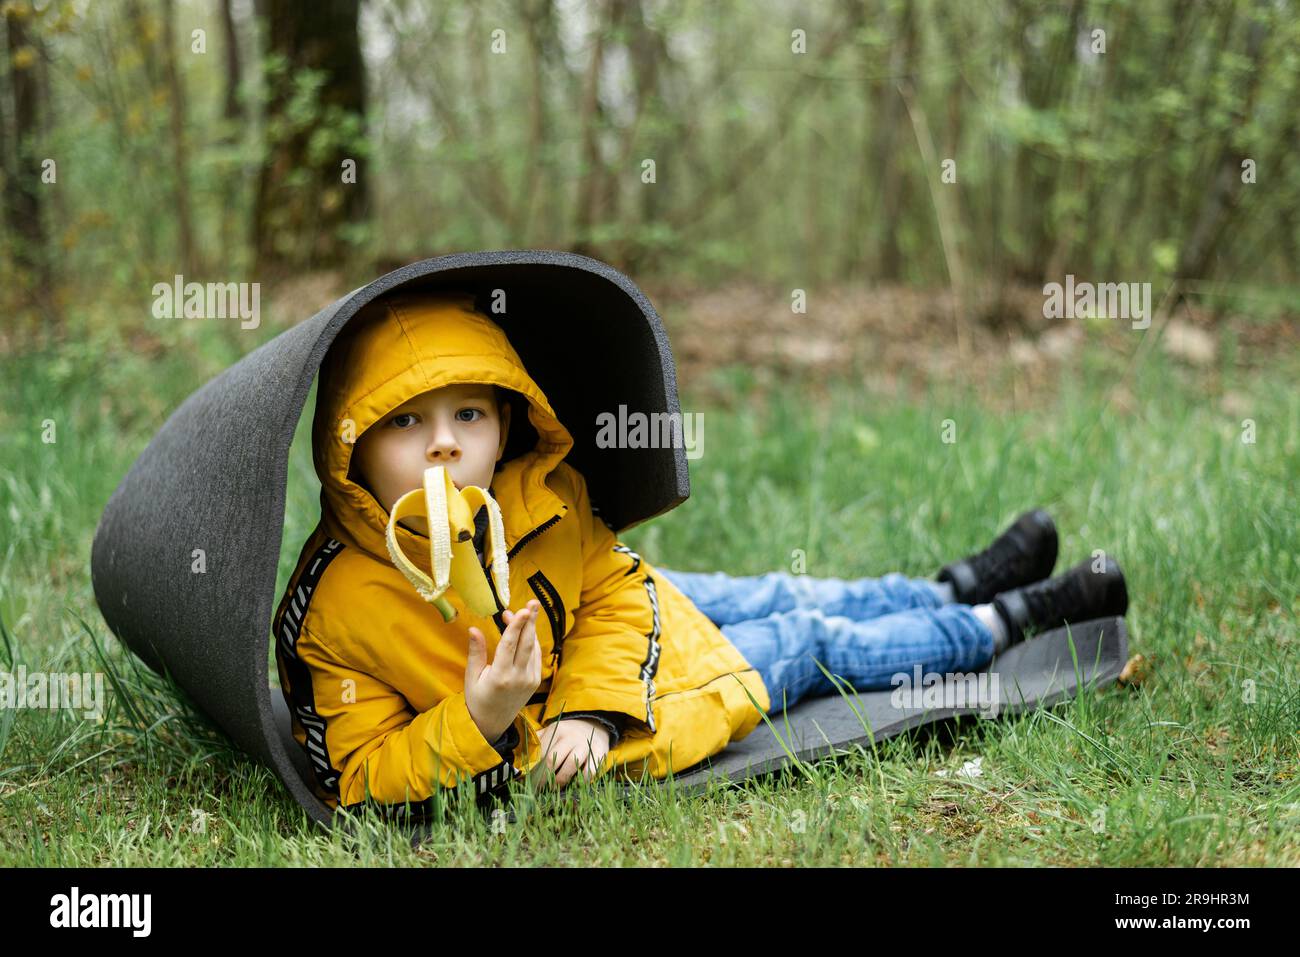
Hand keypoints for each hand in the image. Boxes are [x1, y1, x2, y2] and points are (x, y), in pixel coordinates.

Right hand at [464, 600, 541, 742]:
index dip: (517, 625)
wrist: (492, 724)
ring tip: (523, 612)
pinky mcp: (535, 681)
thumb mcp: (472, 677)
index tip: (523, 610)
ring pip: (533, 648)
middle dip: (531, 621)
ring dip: (530, 629)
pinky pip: (535, 656)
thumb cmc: (477, 699)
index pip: (511, 645)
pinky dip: (532, 641)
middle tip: (533, 602)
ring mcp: (530, 680)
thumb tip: (473, 628)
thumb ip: (476, 652)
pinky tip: (526, 630)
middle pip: (527, 643)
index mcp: (501, 676)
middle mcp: (519, 677)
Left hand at [535, 717, 610, 788]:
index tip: (529, 782)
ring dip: (561, 780)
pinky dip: (582, 780)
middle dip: (543, 778)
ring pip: (570, 765)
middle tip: (540, 789)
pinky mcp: (599, 752)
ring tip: (556, 788)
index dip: (533, 770)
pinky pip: (590, 770)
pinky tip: (576, 784)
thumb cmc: (568, 734)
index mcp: (556, 730)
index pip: (540, 754)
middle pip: (552, 760)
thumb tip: (521, 760)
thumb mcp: (552, 731)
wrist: (594, 725)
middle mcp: (570, 736)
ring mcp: (585, 744)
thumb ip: (538, 742)